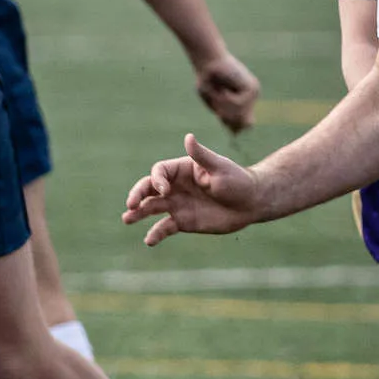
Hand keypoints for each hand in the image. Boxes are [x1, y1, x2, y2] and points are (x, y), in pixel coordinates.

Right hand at [122, 133, 264, 245]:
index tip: (165, 191)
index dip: (157, 180)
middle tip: (130, 205)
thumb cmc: (238, 181)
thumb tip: (188, 137)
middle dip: (137, 195)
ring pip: (151, 208)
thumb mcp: (220, 167)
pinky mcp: (182, 222)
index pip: (159, 172)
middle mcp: (175, 187)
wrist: (251, 203)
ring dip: (138, 214)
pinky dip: (155, 234)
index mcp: (181, 170)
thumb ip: (201, 155)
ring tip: (127, 219)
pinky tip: (149, 241)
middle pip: (148, 189)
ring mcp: (177, 205)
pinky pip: (164, 228)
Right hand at [194, 51, 259, 131]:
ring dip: (223, 107)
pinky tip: (222, 90)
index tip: (219, 114)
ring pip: (240, 114)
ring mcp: (254, 93)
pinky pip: (238, 104)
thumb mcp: (214, 101)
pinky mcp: (251, 88)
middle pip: (243, 124)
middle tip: (218, 102)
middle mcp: (252, 98)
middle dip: (227, 118)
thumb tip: (237, 133)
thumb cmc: (206, 79)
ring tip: (218, 93)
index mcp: (244, 102)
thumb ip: (224, 116)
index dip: (231, 125)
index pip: (244, 125)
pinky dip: (225, 100)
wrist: (209, 59)